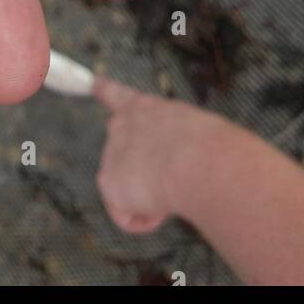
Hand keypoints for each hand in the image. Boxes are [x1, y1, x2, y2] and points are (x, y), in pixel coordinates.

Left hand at [93, 77, 208, 231]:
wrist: (195, 158)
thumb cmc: (208, 146)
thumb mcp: (194, 133)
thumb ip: (176, 143)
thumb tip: (179, 168)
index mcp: (146, 108)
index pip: (120, 95)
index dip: (106, 90)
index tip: (95, 83)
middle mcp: (122, 125)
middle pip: (120, 154)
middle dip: (141, 174)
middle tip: (171, 181)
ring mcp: (110, 153)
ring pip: (131, 191)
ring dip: (152, 197)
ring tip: (174, 190)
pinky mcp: (108, 183)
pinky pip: (127, 216)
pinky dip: (146, 220)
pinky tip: (163, 209)